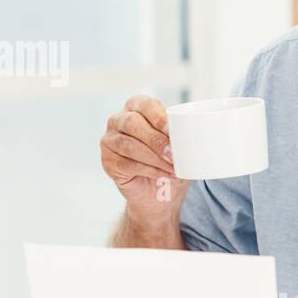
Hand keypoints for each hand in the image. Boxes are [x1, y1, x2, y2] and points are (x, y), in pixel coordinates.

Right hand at [100, 94, 186, 217]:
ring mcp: (109, 140)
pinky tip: (162, 175)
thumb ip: (179, 134)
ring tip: (172, 168)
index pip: (144, 105)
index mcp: (135, 106)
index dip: (158, 117)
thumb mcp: (177, 144)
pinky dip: (148, 170)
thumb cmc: (168, 161)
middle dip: (156, 140)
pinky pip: (126, 164)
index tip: (173, 131)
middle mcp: (118, 120)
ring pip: (129, 145)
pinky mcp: (107, 161)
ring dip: (154, 158)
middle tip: (174, 155)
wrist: (158, 192)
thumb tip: (189, 133)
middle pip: (132, 123)